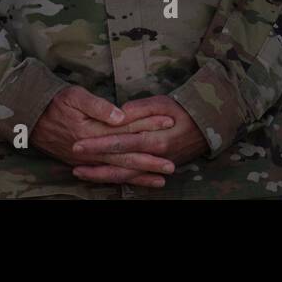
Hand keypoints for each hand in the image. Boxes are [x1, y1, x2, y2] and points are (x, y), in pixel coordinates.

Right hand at [33, 85, 177, 187]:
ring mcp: (88, 159)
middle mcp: (91, 149)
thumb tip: (120, 115)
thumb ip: (98, 106)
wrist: (32, 118)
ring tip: (161, 179)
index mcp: (91, 131)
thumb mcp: (75, 96)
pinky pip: (107, 174)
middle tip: (172, 165)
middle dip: (149, 161)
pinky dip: (123, 178)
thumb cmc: (56, 103)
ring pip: (118, 169)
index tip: (169, 121)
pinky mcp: (85, 163)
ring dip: (139, 175)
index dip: (148, 124)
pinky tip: (137, 181)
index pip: (126, 129)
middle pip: (125, 156)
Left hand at [69, 95, 207, 186]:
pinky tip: (101, 176)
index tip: (79, 144)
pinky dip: (115, 178)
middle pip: (119, 163)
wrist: (208, 126)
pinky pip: (133, 177)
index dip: (99, 144)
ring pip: (124, 175)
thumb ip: (140, 109)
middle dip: (94, 162)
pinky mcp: (156, 168)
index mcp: (155, 139)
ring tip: (79, 171)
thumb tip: (119, 114)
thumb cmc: (184, 110)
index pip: (121, 143)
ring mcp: (155, 165)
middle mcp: (154, 157)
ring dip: (100, 174)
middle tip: (73, 158)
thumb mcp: (164, 103)